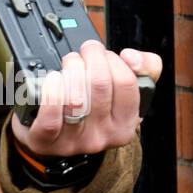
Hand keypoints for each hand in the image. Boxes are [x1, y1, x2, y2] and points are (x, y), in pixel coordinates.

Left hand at [9, 40, 161, 160]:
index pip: (127, 82)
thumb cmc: (96, 109)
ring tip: (71, 62)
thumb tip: (131, 56)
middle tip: (87, 51)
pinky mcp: (47, 141)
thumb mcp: (128, 92)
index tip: (106, 54)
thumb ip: (145, 68)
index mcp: (126, 123)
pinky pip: (51, 116)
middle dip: (92, 57)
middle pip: (100, 84)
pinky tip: (53, 78)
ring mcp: (75, 140)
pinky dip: (51, 91)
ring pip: (76, 97)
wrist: (59, 137)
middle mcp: (104, 135)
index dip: (115, 60)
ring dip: (72, 68)